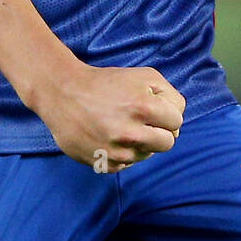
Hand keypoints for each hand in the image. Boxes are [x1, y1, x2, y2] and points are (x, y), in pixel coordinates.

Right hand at [33, 62, 185, 171]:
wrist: (63, 94)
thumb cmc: (106, 82)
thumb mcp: (142, 75)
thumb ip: (168, 94)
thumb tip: (177, 118)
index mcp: (143, 107)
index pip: (177, 122)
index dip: (168, 113)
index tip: (155, 108)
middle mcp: (131, 133)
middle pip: (168, 143)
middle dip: (160, 131)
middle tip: (144, 120)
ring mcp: (117, 152)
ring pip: (148, 154)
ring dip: (142, 142)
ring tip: (123, 125)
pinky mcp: (104, 164)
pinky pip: (128, 163)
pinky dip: (124, 152)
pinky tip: (110, 135)